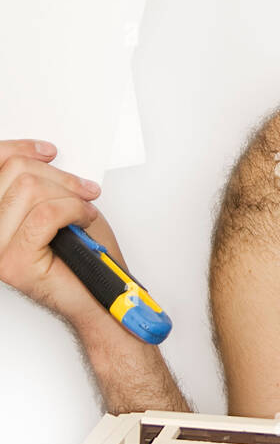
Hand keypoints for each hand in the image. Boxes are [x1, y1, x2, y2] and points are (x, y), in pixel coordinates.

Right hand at [0, 139, 126, 324]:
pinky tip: (84, 220)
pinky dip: (74, 210)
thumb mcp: (58, 203)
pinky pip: (46, 214)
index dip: (19, 150)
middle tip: (84, 191)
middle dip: (59, 176)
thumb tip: (37, 154)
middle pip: (15, 173)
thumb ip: (37, 181)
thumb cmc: (85, 254)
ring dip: (70, 195)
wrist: (101, 294)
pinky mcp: (13, 262)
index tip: (50, 152)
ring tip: (85, 209)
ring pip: (30, 189)